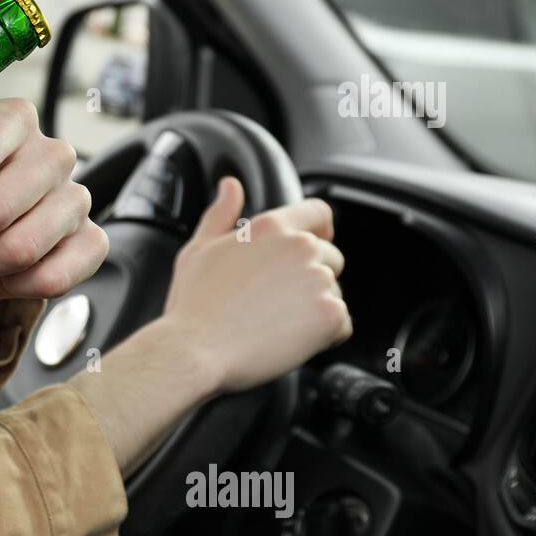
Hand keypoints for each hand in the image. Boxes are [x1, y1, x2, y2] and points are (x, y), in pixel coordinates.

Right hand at [163, 176, 350, 392]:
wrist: (195, 349)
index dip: (320, 230)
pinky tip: (290, 340)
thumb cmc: (193, 305)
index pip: (319, 213)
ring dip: (314, 308)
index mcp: (271, 227)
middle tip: (276, 302)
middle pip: (331, 257)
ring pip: (334, 292)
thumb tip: (230, 186)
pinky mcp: (330, 314)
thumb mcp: (199, 249)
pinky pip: (342, 324)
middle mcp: (300, 247)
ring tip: (276, 324)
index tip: (316, 244)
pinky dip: (323, 336)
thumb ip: (220, 214)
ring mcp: (318, 280)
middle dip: (310, 278)